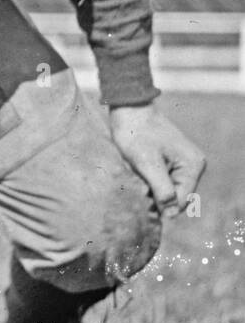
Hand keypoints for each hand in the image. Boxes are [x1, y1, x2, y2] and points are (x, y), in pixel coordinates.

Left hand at [109, 104, 205, 219]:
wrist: (129, 108)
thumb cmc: (136, 133)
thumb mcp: (146, 163)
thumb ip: (162, 190)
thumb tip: (171, 215)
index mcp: (192, 166)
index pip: (181, 201)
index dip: (161, 206)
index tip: (140, 201)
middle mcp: (193, 165)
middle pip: (176, 196)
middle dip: (156, 195)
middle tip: (136, 184)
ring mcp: (183, 162)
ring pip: (168, 189)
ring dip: (151, 187)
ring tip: (136, 174)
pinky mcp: (171, 160)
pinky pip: (163, 179)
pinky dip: (149, 179)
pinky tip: (138, 170)